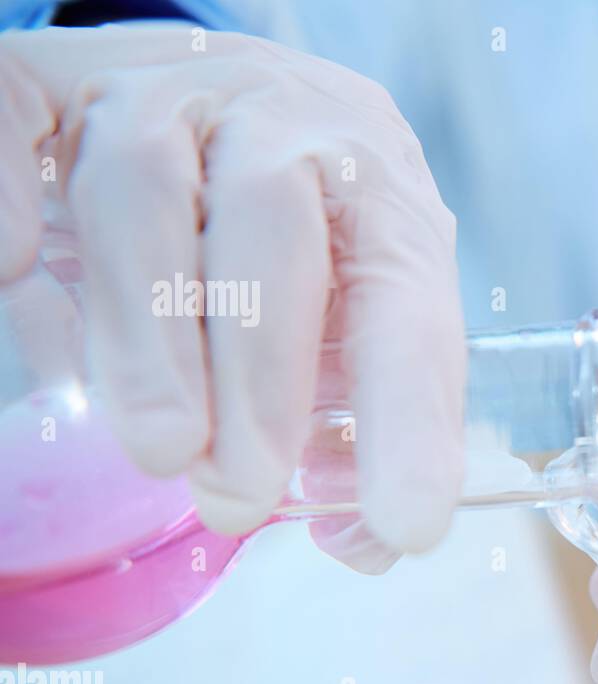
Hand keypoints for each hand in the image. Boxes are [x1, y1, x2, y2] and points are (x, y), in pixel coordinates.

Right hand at [0, 27, 463, 570]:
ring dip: (151, 334)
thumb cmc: (318, 234)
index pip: (407, 308)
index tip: (407, 524)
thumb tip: (362, 540)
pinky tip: (20, 278)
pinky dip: (8, 203)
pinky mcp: (66, 83)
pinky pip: (15, 118)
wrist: (256, 101)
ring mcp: (171, 94)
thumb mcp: (367, 311)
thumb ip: (369, 419)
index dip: (411, 422)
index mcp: (379, 195)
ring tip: (162, 448)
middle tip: (238, 492)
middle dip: (257, 380)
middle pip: (269, 230)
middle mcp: (284, 123)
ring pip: (146, 189)